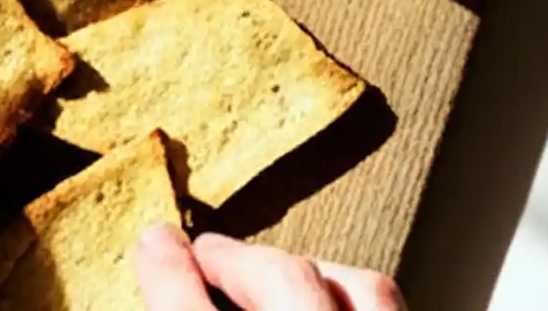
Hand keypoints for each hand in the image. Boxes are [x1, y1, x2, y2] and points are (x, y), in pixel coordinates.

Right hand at [134, 224, 405, 310]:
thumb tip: (180, 287)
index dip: (168, 273)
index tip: (156, 244)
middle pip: (281, 280)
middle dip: (236, 259)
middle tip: (205, 252)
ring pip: (353, 286)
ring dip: (304, 268)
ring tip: (271, 269)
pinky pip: (391, 309)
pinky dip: (356, 293)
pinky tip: (334, 297)